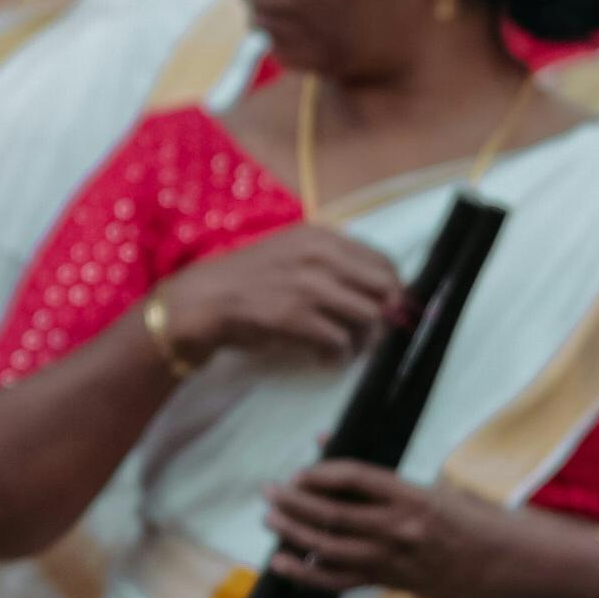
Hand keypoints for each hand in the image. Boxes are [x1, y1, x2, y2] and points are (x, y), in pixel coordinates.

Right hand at [161, 225, 406, 368]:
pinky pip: (340, 341)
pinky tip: (326, 359)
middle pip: (385, 288)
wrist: (203, 300)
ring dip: (364, 341)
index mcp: (322, 238)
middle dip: (387, 315)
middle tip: (374, 334)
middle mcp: (320, 256)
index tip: (391, 309)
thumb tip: (379, 291)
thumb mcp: (292, 253)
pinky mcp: (296, 317)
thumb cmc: (249, 280)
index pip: (383, 261)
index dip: (395, 289)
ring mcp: (309, 287)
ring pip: (368, 317)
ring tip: (346, 350)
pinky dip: (339, 356)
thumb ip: (332, 264)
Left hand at [255, 456, 473, 597]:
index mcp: (410, 495)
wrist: (498, 561)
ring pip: (327, 548)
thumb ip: (376, 472)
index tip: (298, 472)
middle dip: (293, 502)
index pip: (354, 477)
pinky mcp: (386, 581)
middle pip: (332, 514)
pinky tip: (281, 563)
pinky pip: (337, 581)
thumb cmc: (466, 515)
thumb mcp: (430, 484)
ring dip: (292, 533)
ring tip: (270, 519)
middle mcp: (397, 527)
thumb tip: (325, 441)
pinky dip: (305, 573)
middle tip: (269, 491)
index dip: (319, 474)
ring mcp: (390, 558)